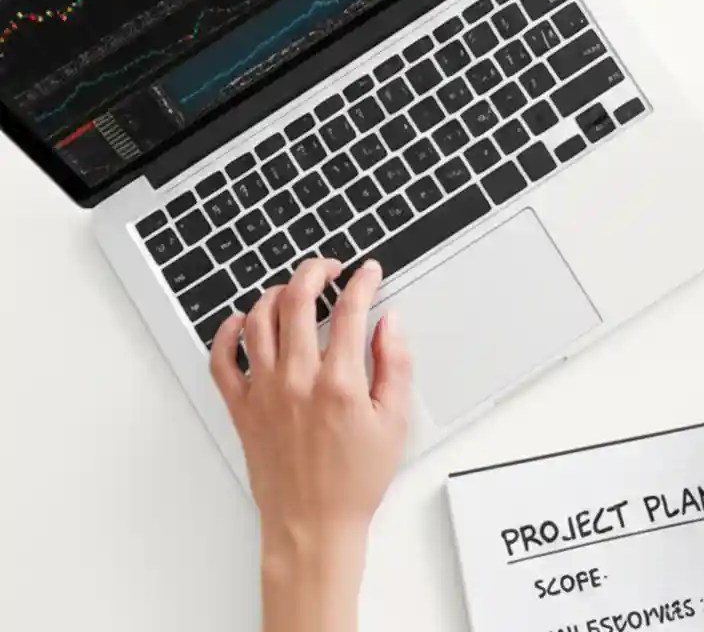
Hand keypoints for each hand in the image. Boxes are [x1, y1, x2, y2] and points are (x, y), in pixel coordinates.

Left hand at [209, 258, 410, 631]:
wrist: (313, 524)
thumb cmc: (354, 481)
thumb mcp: (394, 422)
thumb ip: (394, 366)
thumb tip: (390, 324)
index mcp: (340, 383)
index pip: (350, 311)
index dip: (362, 282)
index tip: (369, 272)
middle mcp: (296, 380)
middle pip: (297, 301)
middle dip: (315, 272)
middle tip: (328, 268)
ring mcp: (263, 392)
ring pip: (258, 319)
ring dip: (276, 293)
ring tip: (292, 291)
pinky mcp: (241, 408)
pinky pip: (221, 359)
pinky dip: (227, 332)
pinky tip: (242, 321)